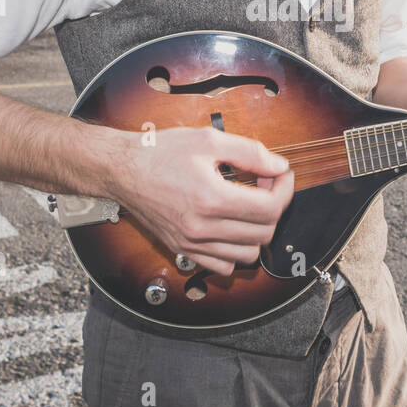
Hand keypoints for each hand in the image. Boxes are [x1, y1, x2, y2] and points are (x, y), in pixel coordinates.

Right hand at [104, 126, 293, 276]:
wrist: (122, 170)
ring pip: (247, 255)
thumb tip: (279, 167)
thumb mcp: (209, 140)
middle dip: (274, 207)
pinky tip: (232, 226)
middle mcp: (202, 227)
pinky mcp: (183, 250)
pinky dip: (236, 251)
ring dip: (258, 232)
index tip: (282, 175)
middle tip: (265, 185)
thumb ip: (250, 153)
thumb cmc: (160, 152)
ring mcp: (191, 243)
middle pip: (264, 233)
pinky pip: (223, 266)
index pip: (270, 208)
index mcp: (211, 198)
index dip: (285, 190)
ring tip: (249, 206)